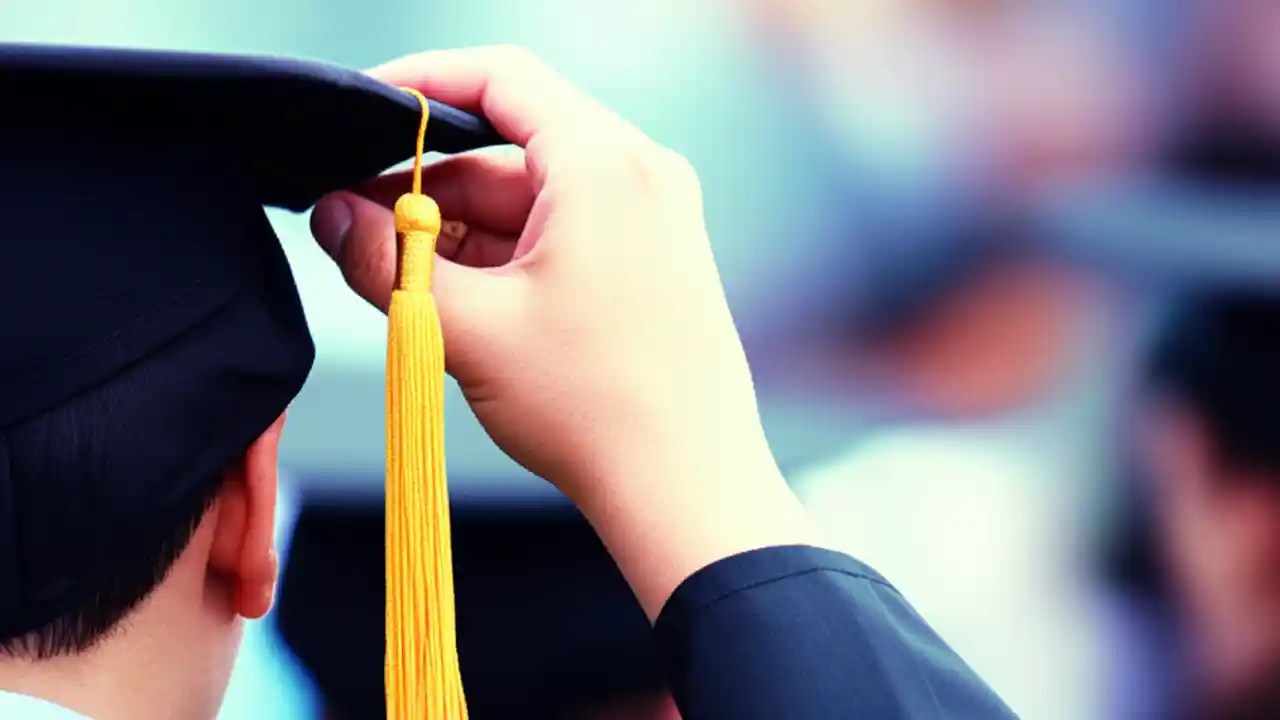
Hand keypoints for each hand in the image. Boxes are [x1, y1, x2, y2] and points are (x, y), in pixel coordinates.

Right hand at [311, 47, 814, 616]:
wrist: (688, 489)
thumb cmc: (597, 409)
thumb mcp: (468, 329)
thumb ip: (385, 263)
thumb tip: (331, 217)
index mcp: (605, 164)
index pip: (501, 78)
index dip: (420, 84)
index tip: (361, 109)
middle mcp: (639, 174)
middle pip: (510, 147)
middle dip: (428, 187)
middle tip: (360, 230)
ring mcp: (652, 217)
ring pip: (532, 197)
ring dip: (462, 231)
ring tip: (405, 284)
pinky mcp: (652, 259)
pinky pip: (564, 231)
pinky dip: (507, 255)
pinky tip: (461, 301)